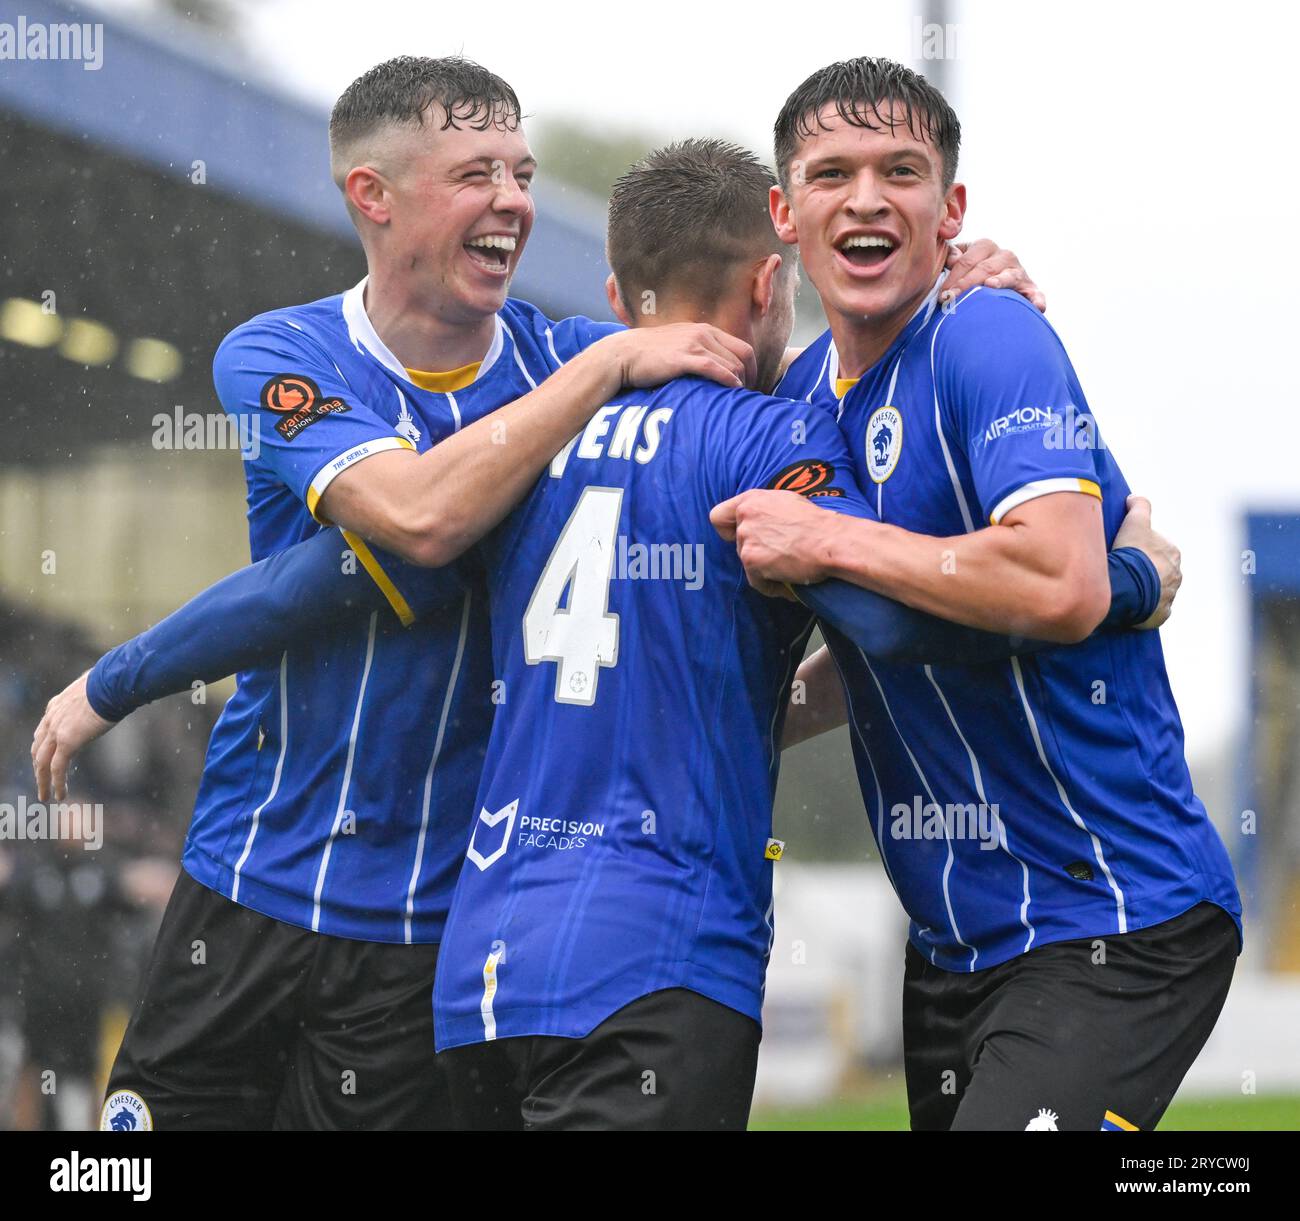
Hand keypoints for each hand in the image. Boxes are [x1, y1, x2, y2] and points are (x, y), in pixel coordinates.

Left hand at [31, 670, 113, 800]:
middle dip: (38, 765)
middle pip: (37, 746)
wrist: (112, 683)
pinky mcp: (66, 742)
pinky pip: (57, 768)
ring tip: (45, 795)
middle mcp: (51, 717)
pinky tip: (60, 796)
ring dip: (42, 780)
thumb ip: (98, 697)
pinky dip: (57, 783)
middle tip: (40, 779)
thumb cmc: (113, 682)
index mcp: (57, 704)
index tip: (47, 756)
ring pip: (42, 761)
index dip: (43, 745)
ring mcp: (56, 730)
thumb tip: (116, 692)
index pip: (44, 729)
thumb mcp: (99, 690)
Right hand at [602, 323, 755, 392]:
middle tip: (749, 398)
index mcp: (705, 330)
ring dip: (740, 383)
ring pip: (731, 364)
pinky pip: (715, 368)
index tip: (750, 386)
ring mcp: (693, 344)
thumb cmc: (648, 354)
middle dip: (751, 378)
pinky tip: (732, 391)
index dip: (752, 369)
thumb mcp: (678, 344)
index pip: (742, 347)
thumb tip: (712, 369)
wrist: (622, 354)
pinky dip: (728, 381)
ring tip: (740, 401)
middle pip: (742, 356)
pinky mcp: (684, 358)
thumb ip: (697, 351)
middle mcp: (703, 334)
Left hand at [710, 489, 839, 596]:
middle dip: (757, 551)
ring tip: (789, 567)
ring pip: (748, 562)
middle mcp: (744, 516)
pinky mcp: (751, 560)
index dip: (729, 530)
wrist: (831, 541)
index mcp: (751, 500)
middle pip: (738, 544)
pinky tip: (788, 581)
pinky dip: (771, 585)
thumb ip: (764, 510)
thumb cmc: (817, 523)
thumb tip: (759, 520)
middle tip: (782, 553)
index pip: (718, 516)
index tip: (740, 537)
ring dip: (766, 568)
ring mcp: (746, 538)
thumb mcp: (786, 502)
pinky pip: (756, 581)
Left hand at [942, 239, 1045, 311]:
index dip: (953, 277)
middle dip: (967, 284)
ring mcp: (1019, 272)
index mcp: (985, 247)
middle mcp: (1004, 256)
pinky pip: (1036, 294)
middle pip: (985, 268)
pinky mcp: (1031, 289)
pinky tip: (1037, 306)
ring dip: (1000, 281)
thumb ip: (953, 258)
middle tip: (952, 299)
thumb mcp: (959, 262)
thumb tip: (952, 259)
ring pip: (1009, 276)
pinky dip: (1037, 299)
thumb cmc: (970, 275)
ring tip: (989, 286)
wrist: (995, 287)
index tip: (943, 294)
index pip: (967, 260)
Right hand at [1113, 494, 1179, 628]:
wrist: (1127, 586)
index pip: (1159, 548)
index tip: (1127, 552)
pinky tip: (1130, 604)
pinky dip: (1144, 608)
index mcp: (1173, 553)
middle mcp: (1176, 575)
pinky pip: (1153, 610)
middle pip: (1159, 570)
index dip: (1141, 549)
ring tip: (1125, 588)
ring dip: (1144, 590)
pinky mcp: (1160, 614)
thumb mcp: (1134, 523)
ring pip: (1157, 591)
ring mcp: (1169, 596)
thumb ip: (1139, 507)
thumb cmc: (1132, 554)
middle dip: (1145, 571)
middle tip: (1124, 570)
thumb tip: (1136, 498)